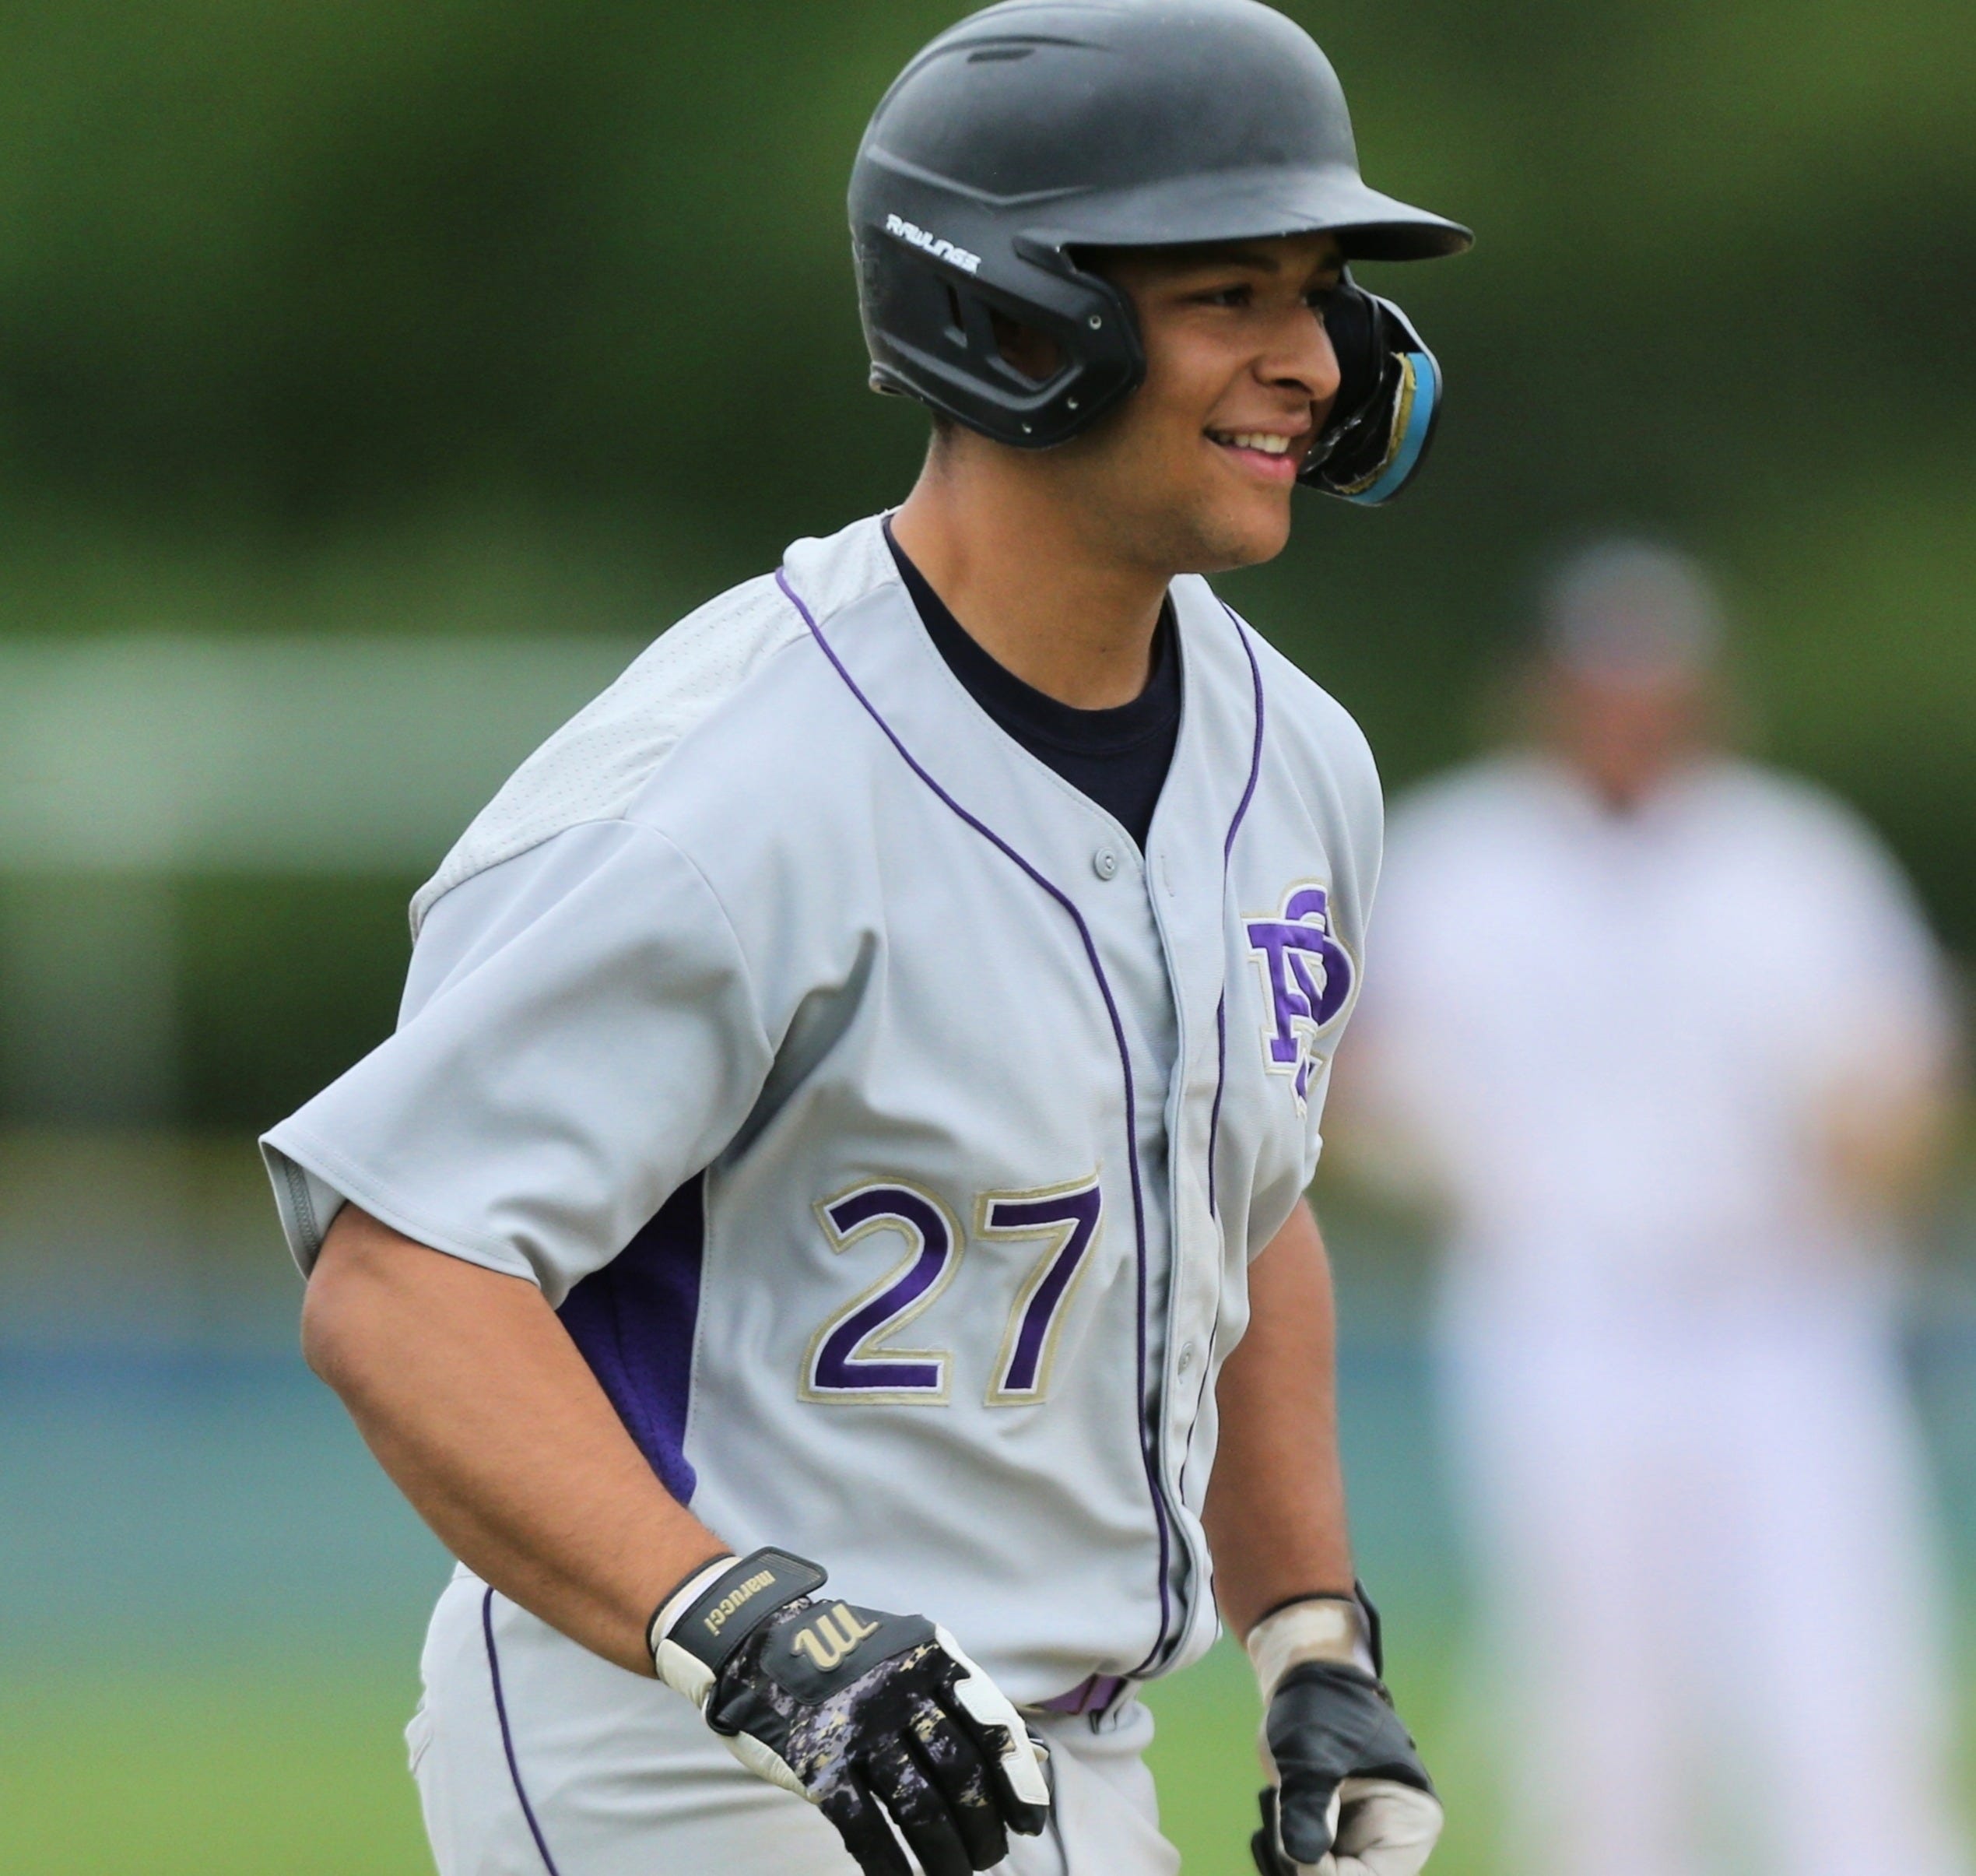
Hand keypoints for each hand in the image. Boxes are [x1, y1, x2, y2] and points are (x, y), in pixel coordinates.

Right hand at [651, 1549, 1049, 1875]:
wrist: (757, 1637)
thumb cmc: (844, 1653)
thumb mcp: (907, 1651)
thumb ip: (952, 1692)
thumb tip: (1015, 1755)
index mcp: (930, 1661)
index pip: (991, 1730)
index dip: (1016, 1783)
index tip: (1029, 1820)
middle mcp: (901, 1693)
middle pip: (960, 1774)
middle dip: (982, 1826)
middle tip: (989, 1856)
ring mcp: (859, 1728)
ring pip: (919, 1806)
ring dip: (945, 1853)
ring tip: (956, 1874)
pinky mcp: (819, 1762)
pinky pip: (864, 1825)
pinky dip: (888, 1864)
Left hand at [1245, 1594, 1440, 1875]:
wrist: (1303, 1682)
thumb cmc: (1320, 1705)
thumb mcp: (1312, 1753)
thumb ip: (1310, 1805)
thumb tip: (1304, 1860)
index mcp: (1410, 1822)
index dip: (1324, 1873)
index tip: (1292, 1843)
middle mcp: (1393, 1843)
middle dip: (1303, 1864)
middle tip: (1279, 1817)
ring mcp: (1362, 1844)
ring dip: (1288, 1856)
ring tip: (1277, 1801)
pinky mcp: (1334, 1840)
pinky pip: (1306, 1867)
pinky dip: (1282, 1851)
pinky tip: (1275, 1808)